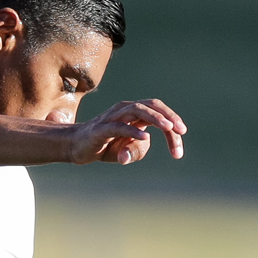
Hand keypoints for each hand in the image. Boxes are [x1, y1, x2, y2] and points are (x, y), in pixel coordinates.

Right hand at [68, 99, 186, 165]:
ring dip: (155, 118)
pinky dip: (133, 130)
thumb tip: (142, 145)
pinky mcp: (101, 129)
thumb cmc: (105, 146)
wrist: (77, 146)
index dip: (172, 123)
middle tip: (181, 131)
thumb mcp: (126, 152)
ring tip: (169, 128)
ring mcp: (113, 117)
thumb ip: (137, 150)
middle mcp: (125, 110)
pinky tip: (145, 137)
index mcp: (134, 113)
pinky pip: (120, 126)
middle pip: (151, 106)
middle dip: (169, 117)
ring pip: (137, 110)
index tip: (181, 142)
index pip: (158, 112)